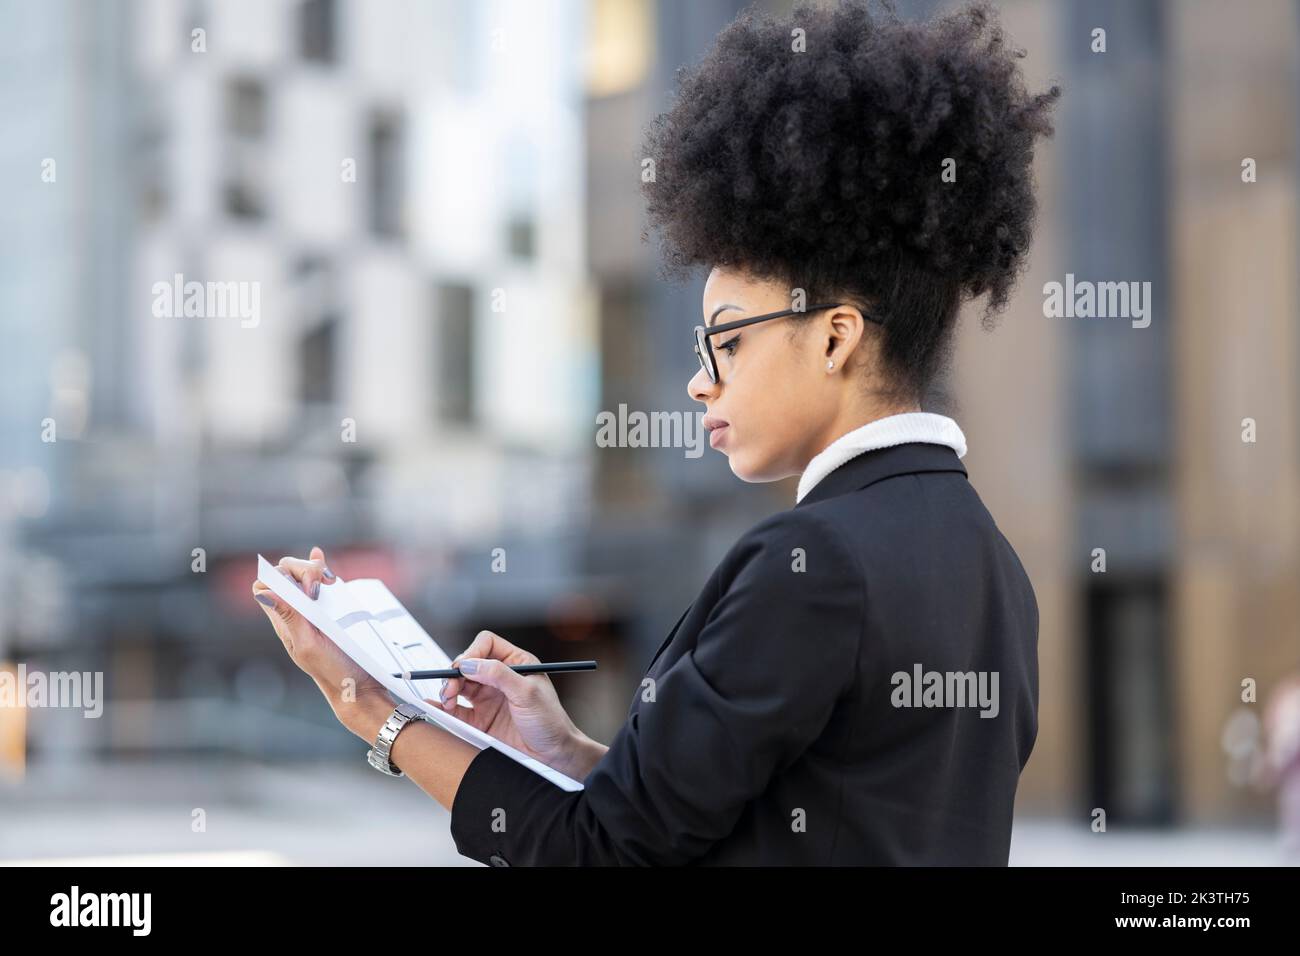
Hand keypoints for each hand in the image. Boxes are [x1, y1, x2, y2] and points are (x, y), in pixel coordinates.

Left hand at [251, 546, 389, 738]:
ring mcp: (313, 608)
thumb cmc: (333, 670)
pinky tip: (322, 560)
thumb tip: (264, 592)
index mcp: (283, 621)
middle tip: (321, 589)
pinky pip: (320, 580)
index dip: (281, 578)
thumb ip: (289, 617)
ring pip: (301, 574)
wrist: (359, 685)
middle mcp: (295, 611)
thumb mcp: (308, 646)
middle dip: (302, 569)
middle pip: (284, 573)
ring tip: (332, 582)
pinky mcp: (332, 607)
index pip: (264, 585)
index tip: (305, 591)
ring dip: (315, 569)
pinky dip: (321, 566)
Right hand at [435, 630, 595, 777]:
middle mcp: (500, 677)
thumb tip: (470, 664)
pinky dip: (445, 707)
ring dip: (449, 689)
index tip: (463, 668)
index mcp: (515, 662)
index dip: (472, 653)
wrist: (553, 752)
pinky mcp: (481, 718)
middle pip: (468, 665)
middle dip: (455, 674)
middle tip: (450, 688)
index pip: (486, 645)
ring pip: (460, 685)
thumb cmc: (550, 720)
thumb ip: (499, 675)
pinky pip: (458, 709)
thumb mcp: (527, 693)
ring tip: (448, 699)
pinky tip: (438, 706)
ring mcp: (489, 697)